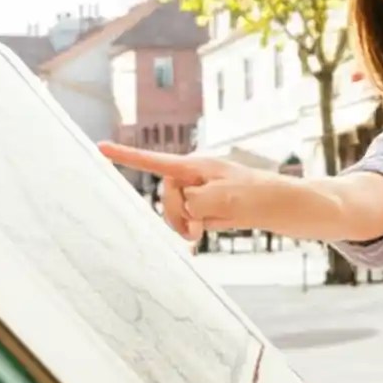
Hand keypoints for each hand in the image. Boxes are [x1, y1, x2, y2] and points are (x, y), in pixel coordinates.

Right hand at [97, 142, 261, 241]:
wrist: (282, 206)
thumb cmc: (256, 195)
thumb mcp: (223, 198)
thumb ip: (195, 202)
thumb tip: (185, 209)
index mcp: (194, 166)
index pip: (153, 161)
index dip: (126, 156)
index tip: (100, 147)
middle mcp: (192, 176)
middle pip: (165, 196)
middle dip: (177, 215)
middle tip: (199, 225)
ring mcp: (198, 191)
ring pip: (174, 212)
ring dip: (183, 225)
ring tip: (203, 231)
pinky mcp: (206, 206)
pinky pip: (186, 220)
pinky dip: (191, 229)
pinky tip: (201, 235)